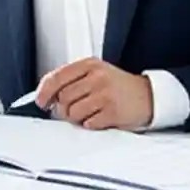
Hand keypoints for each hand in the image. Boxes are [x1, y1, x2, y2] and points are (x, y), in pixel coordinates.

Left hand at [36, 57, 152, 130]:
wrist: (149, 96)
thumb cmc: (118, 87)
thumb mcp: (96, 73)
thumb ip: (73, 80)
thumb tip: (47, 96)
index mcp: (90, 65)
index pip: (57, 77)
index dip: (45, 92)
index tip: (41, 101)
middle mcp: (97, 77)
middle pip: (63, 98)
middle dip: (64, 109)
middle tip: (74, 110)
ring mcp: (105, 94)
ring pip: (73, 113)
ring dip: (77, 118)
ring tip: (90, 113)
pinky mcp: (113, 112)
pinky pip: (88, 124)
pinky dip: (91, 124)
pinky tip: (100, 118)